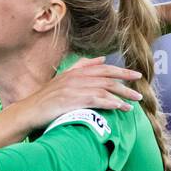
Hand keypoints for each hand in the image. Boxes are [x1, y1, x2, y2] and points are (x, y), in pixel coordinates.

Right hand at [17, 57, 142, 129]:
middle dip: (126, 83)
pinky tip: (120, 108)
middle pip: (107, 77)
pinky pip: (97, 100)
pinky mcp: (73, 100)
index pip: (103, 68)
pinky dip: (110, 103)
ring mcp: (75, 88)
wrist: (29, 111)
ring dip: (122, 96)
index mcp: (76, 71)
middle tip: (140, 91)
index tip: (136, 75)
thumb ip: (81, 67)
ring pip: (105, 89)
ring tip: (134, 103)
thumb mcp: (63, 79)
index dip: (121, 71)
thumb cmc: (46, 98)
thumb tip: (101, 59)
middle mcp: (77, 77)